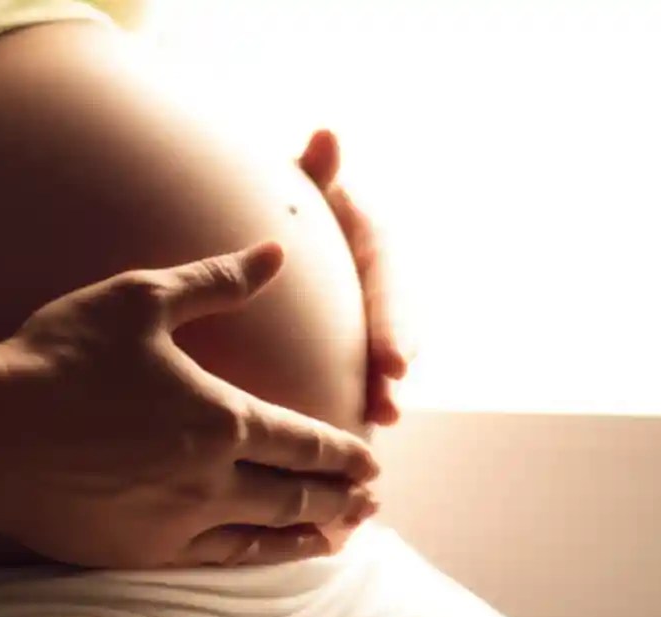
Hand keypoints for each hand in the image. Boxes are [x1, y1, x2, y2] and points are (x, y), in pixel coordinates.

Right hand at [0, 242, 380, 568]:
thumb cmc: (59, 357)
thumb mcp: (140, 299)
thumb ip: (216, 279)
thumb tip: (276, 250)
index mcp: (221, 418)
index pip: (305, 442)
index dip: (346, 453)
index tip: (373, 460)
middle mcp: (211, 479)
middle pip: (298, 494)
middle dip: (342, 497)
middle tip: (371, 500)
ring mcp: (177, 523)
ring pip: (265, 535)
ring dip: (311, 533)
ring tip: (340, 535)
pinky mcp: (140, 550)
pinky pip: (216, 560)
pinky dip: (257, 557)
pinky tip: (267, 555)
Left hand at [299, 129, 412, 425]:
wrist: (262, 218)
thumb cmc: (282, 197)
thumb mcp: (301, 185)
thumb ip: (314, 171)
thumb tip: (326, 135)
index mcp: (371, 248)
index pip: (389, 291)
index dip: (395, 328)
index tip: (398, 363)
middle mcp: (370, 286)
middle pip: (388, 334)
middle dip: (388, 374)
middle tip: (387, 407)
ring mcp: (354, 314)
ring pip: (370, 360)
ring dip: (373, 394)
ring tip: (370, 427)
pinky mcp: (334, 337)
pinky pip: (343, 370)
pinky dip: (343, 399)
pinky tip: (329, 436)